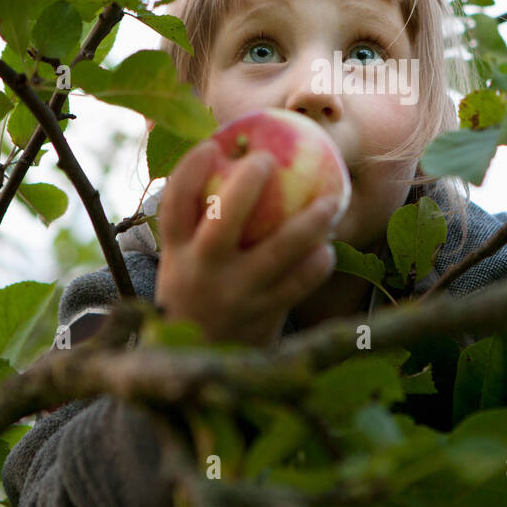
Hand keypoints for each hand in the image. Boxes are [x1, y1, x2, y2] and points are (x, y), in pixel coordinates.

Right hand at [153, 139, 342, 346]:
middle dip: (245, 186)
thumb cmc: (200, 291)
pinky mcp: (263, 316)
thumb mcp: (184, 260)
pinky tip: (329, 247)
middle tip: (268, 158)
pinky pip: (298, 284)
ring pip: (277, 252)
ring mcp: (234, 295)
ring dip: (309, 223)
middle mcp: (201, 273)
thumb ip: (200, 221)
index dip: (189, 171)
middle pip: (222, 222)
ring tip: (331, 199)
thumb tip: (234, 158)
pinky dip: (316, 264)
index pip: (175, 205)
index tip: (213, 145)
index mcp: (176, 253)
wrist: (200, 361)